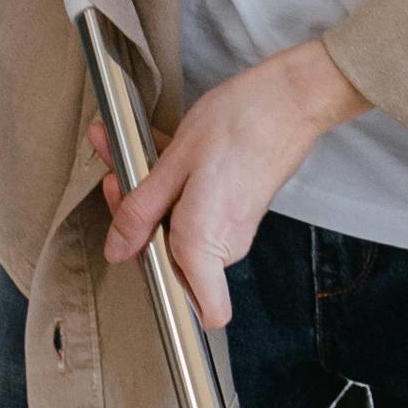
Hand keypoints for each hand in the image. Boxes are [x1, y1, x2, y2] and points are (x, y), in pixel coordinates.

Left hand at [106, 39, 370, 329]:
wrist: (289, 97)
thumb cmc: (238, 125)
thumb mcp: (174, 164)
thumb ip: (141, 212)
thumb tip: (117, 250)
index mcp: (204, 243)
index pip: (200, 311)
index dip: (167, 295)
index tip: (131, 252)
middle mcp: (223, 246)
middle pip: (170, 259)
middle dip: (136, 220)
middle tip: (118, 177)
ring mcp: (231, 228)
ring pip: (177, 228)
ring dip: (148, 195)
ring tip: (123, 153)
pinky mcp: (236, 208)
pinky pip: (193, 209)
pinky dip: (170, 184)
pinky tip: (150, 147)